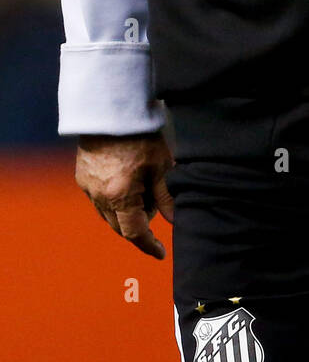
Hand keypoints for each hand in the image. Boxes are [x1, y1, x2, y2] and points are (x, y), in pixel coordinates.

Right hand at [75, 132, 174, 259]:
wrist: (111, 109)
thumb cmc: (141, 135)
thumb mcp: (161, 165)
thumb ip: (166, 197)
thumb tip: (174, 219)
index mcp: (121, 196)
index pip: (135, 233)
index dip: (149, 245)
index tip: (160, 252)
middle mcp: (100, 196)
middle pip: (120, 227)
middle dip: (139, 225)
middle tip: (155, 205)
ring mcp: (88, 187)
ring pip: (107, 215)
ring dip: (125, 213)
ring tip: (142, 190)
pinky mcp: (81, 176)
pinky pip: (98, 200)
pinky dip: (113, 200)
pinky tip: (126, 182)